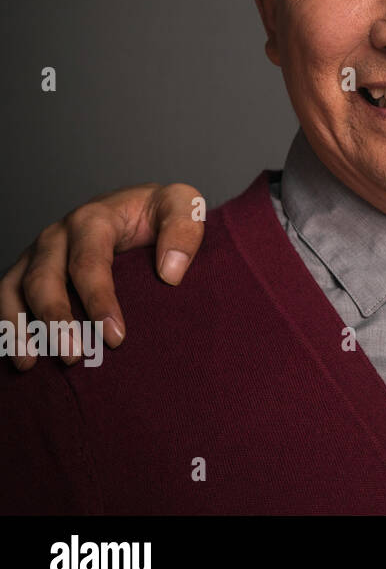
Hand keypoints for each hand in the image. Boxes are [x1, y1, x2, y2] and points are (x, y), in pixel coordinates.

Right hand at [1, 183, 206, 368]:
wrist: (141, 206)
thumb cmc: (161, 211)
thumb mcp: (184, 205)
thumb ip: (185, 229)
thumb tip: (170, 273)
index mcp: (93, 219)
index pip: (88, 263)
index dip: (99, 301)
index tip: (116, 338)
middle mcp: (58, 234)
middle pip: (44, 278)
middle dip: (55, 320)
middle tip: (75, 357)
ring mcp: (40, 251)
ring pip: (15, 288)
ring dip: (20, 326)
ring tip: (32, 362)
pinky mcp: (31, 267)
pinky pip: (7, 295)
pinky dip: (7, 324)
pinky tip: (22, 354)